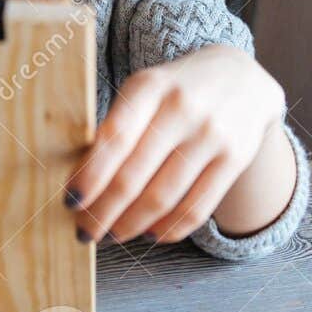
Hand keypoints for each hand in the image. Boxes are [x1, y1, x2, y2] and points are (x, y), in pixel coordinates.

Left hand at [66, 44, 285, 244]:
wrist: (241, 77)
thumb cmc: (174, 91)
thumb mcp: (145, 90)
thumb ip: (117, 126)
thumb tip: (81, 182)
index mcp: (149, 86)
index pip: (113, 139)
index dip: (90, 176)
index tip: (70, 202)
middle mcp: (182, 108)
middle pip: (134, 176)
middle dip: (103, 211)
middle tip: (86, 231)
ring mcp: (212, 134)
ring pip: (163, 198)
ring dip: (131, 225)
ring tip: (113, 234)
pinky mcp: (236, 158)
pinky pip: (197, 208)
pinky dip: (169, 229)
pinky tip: (150, 233)